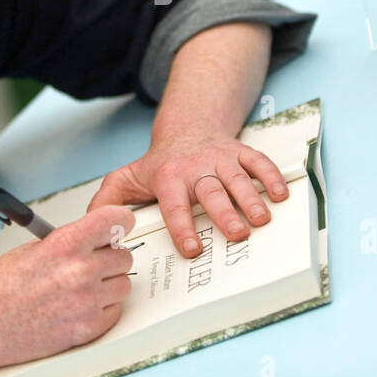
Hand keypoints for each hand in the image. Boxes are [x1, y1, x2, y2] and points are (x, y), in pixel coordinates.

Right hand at [0, 204, 134, 368]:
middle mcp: (80, 271)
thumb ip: (72, 240)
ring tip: (81, 289)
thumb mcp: (36, 247)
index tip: (117, 227)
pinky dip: (102, 309)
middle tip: (90, 264)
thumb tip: (100, 236)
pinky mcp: (88, 328)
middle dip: (110, 259)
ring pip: (123, 285)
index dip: (118, 223)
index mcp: (65, 244)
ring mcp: (86, 302)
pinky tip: (79, 307)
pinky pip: (115, 311)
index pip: (117, 220)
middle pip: (124, 256)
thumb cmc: (2, 287)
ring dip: (108, 285)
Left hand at [88, 135, 288, 258]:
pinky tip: (280, 195)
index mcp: (169, 178)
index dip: (182, 228)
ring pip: (237, 178)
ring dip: (251, 199)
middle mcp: (196, 168)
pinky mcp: (240, 153)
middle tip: (237, 234)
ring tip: (261, 220)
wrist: (187, 127)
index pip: (174, 205)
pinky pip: (258, 162)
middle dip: (224, 213)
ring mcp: (221, 159)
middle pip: (211, 192)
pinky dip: (271, 177)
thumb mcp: (126, 178)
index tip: (193, 248)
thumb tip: (96, 228)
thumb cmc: (159, 163)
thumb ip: (107, 203)